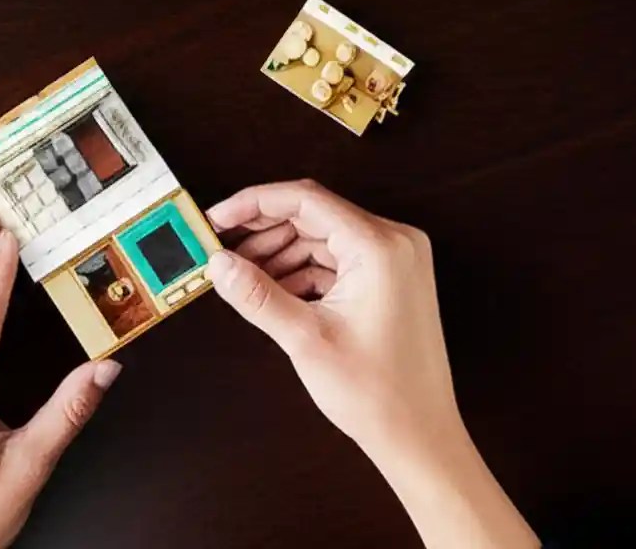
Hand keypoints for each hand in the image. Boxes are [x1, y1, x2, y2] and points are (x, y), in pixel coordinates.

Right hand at [205, 180, 536, 548]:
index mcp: (379, 247)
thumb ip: (257, 295)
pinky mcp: (391, 279)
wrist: (419, 435)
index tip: (216, 218)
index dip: (254, 203)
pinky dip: (303, 270)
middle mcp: (394, 242)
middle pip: (314, 214)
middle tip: (220, 250)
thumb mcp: (305, 339)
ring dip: (280, 252)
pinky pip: (337, 259)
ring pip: (323, 236)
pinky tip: (273, 291)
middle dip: (263, 231)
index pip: (305, 200)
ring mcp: (395, 260)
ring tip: (242, 275)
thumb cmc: (376, 392)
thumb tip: (218, 264)